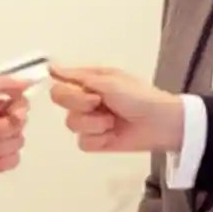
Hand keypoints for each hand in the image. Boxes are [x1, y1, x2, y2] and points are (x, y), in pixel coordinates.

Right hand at [48, 65, 183, 151]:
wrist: (160, 123)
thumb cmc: (139, 97)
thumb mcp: (109, 81)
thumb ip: (78, 78)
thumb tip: (52, 68)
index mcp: (88, 82)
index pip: (60, 84)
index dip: (68, 91)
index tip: (86, 91)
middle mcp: (86, 100)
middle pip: (61, 103)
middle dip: (81, 105)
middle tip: (100, 104)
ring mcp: (91, 121)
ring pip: (72, 124)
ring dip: (94, 124)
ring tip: (112, 121)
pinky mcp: (97, 141)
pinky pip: (83, 142)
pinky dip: (99, 139)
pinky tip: (113, 135)